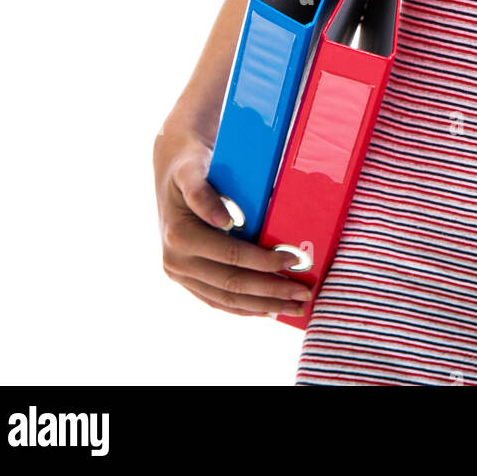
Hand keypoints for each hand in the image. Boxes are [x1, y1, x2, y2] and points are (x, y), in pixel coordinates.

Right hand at [153, 123, 312, 318]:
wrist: (171, 172)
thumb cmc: (191, 167)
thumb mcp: (194, 171)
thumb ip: (203, 194)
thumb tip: (223, 221)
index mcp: (180, 235)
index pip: (231, 255)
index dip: (264, 261)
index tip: (294, 261)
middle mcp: (175, 260)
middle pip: (231, 283)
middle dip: (271, 291)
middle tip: (304, 294)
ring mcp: (179, 274)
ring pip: (225, 299)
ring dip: (263, 305)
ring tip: (294, 308)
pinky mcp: (186, 279)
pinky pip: (217, 300)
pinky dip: (244, 307)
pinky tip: (268, 310)